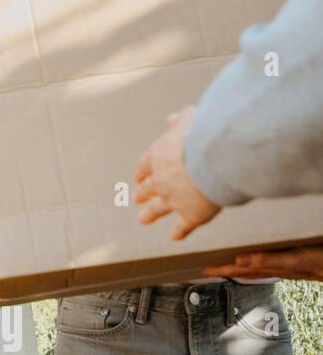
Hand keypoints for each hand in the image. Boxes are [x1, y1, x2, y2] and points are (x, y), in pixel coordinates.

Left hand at [135, 106, 220, 239]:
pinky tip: (174, 236)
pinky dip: (179, 232)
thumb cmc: (206, 135)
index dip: (142, 171)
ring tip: (143, 219)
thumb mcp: (192, 118)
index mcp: (159, 156)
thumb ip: (181, 119)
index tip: (138, 176)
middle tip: (136, 197)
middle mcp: (161, 179)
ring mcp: (174, 199)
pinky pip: (182, 226)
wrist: (217, 160)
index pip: (145, 164)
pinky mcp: (191, 215)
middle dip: (142, 192)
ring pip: (157, 208)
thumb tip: (171, 119)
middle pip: (147, 187)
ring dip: (149, 214)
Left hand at [204, 245, 322, 281]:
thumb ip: (267, 260)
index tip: (201, 270)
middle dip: (224, 269)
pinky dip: (256, 260)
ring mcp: (284, 265)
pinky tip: (256, 257)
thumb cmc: (318, 260)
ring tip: (224, 263)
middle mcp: (274, 267)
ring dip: (238, 265)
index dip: (219, 269)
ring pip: (254, 266)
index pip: (237, 269)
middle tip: (206, 267)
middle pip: (242, 269)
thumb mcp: (294, 258)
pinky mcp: (294, 259)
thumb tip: (238, 260)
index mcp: (269, 267)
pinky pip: (268, 261)